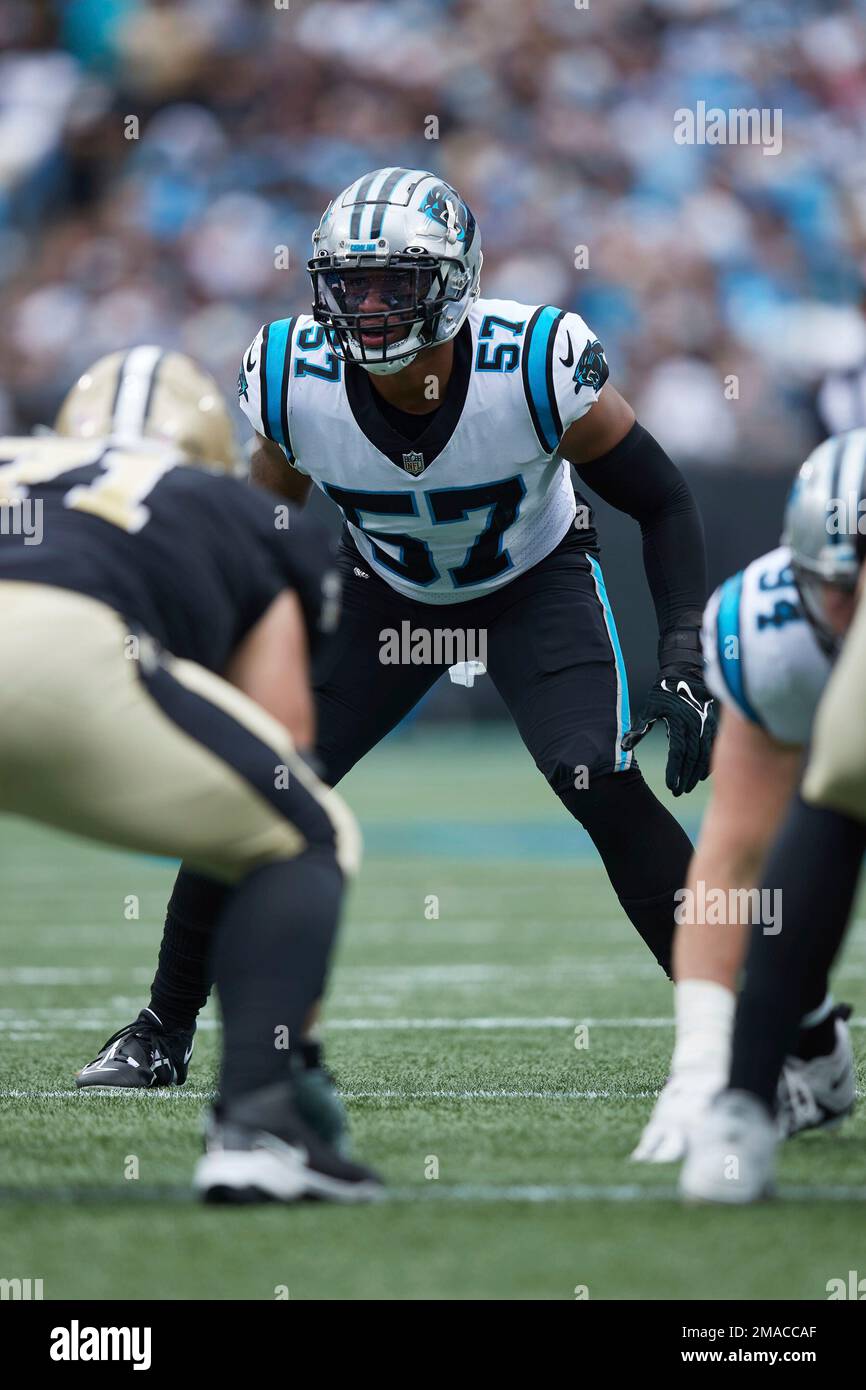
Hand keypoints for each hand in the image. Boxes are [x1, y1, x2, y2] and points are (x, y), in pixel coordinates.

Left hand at [622, 670, 716, 795]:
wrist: (685, 673)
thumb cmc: (663, 691)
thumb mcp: (650, 707)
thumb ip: (640, 728)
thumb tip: (624, 747)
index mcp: (679, 722)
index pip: (677, 752)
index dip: (674, 771)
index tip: (670, 786)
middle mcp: (695, 725)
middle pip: (692, 758)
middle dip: (685, 777)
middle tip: (678, 793)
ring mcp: (706, 725)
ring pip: (705, 754)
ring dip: (696, 773)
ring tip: (688, 787)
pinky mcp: (712, 724)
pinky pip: (713, 747)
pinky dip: (709, 762)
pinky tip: (703, 775)